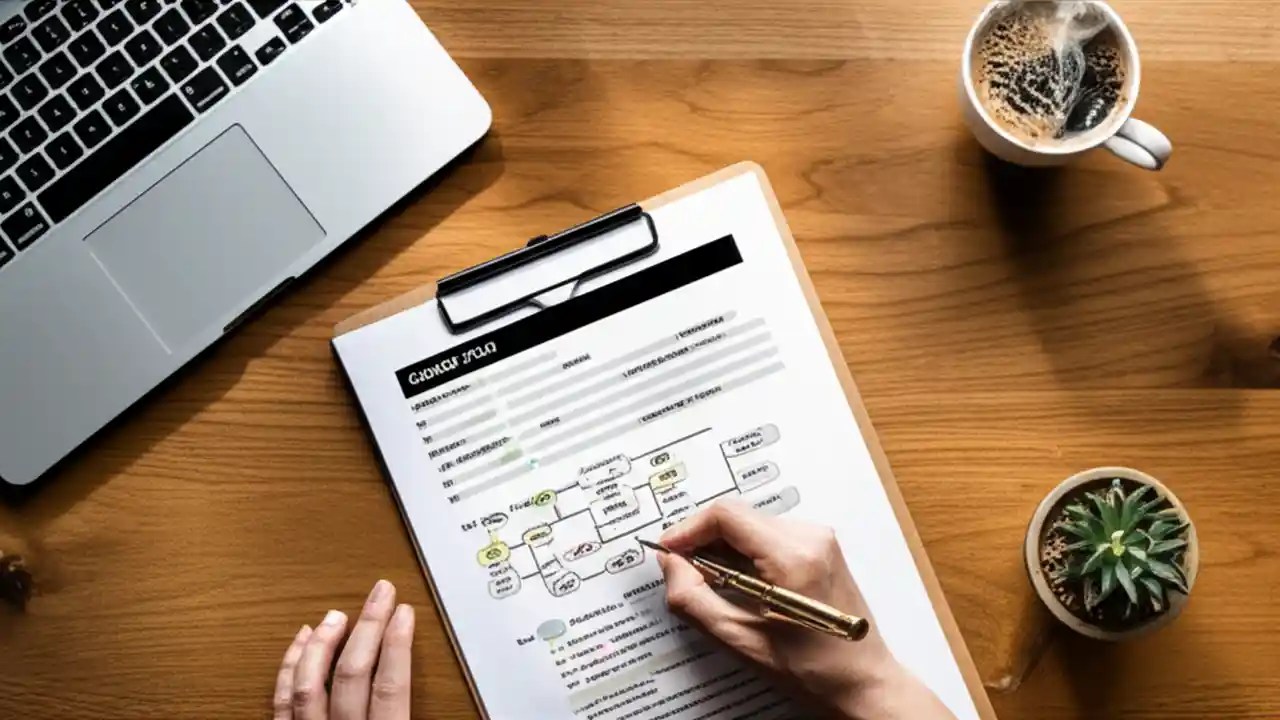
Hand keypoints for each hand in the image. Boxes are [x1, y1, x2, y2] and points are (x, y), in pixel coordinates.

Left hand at [273, 580, 415, 719]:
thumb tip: (466, 703)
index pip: (390, 687)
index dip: (397, 645)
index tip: (403, 612)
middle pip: (351, 675)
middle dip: (368, 628)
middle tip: (381, 594)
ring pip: (309, 685)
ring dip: (322, 644)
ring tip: (336, 615)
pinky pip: (282, 701)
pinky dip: (290, 668)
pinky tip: (301, 641)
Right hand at [657, 500, 954, 719]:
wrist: (862, 682)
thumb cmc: (814, 670)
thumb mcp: (742, 641)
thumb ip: (695, 600)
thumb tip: (671, 564)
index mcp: (794, 556)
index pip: (726, 515)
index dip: (688, 529)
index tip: (669, 551)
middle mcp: (811, 537)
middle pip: (737, 517)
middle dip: (703, 541)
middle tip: (686, 575)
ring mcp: (819, 538)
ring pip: (750, 525)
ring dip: (724, 549)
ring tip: (717, 587)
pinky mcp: (820, 546)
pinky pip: (768, 535)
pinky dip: (745, 553)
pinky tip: (742, 585)